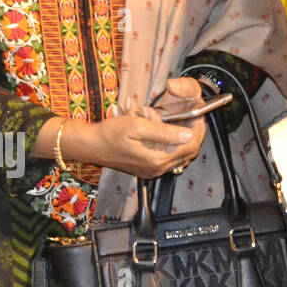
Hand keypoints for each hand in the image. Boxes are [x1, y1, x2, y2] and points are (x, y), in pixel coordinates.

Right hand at [75, 78, 206, 177]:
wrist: (89, 146)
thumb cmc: (109, 134)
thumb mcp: (136, 126)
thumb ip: (164, 131)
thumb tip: (188, 134)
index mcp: (157, 159)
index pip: (189, 146)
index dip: (196, 130)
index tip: (197, 115)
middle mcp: (157, 169)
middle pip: (185, 151)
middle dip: (186, 131)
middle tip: (182, 115)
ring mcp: (152, 170)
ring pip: (175, 152)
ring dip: (172, 134)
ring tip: (152, 116)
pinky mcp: (145, 169)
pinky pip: (164, 155)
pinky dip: (163, 140)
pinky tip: (150, 126)